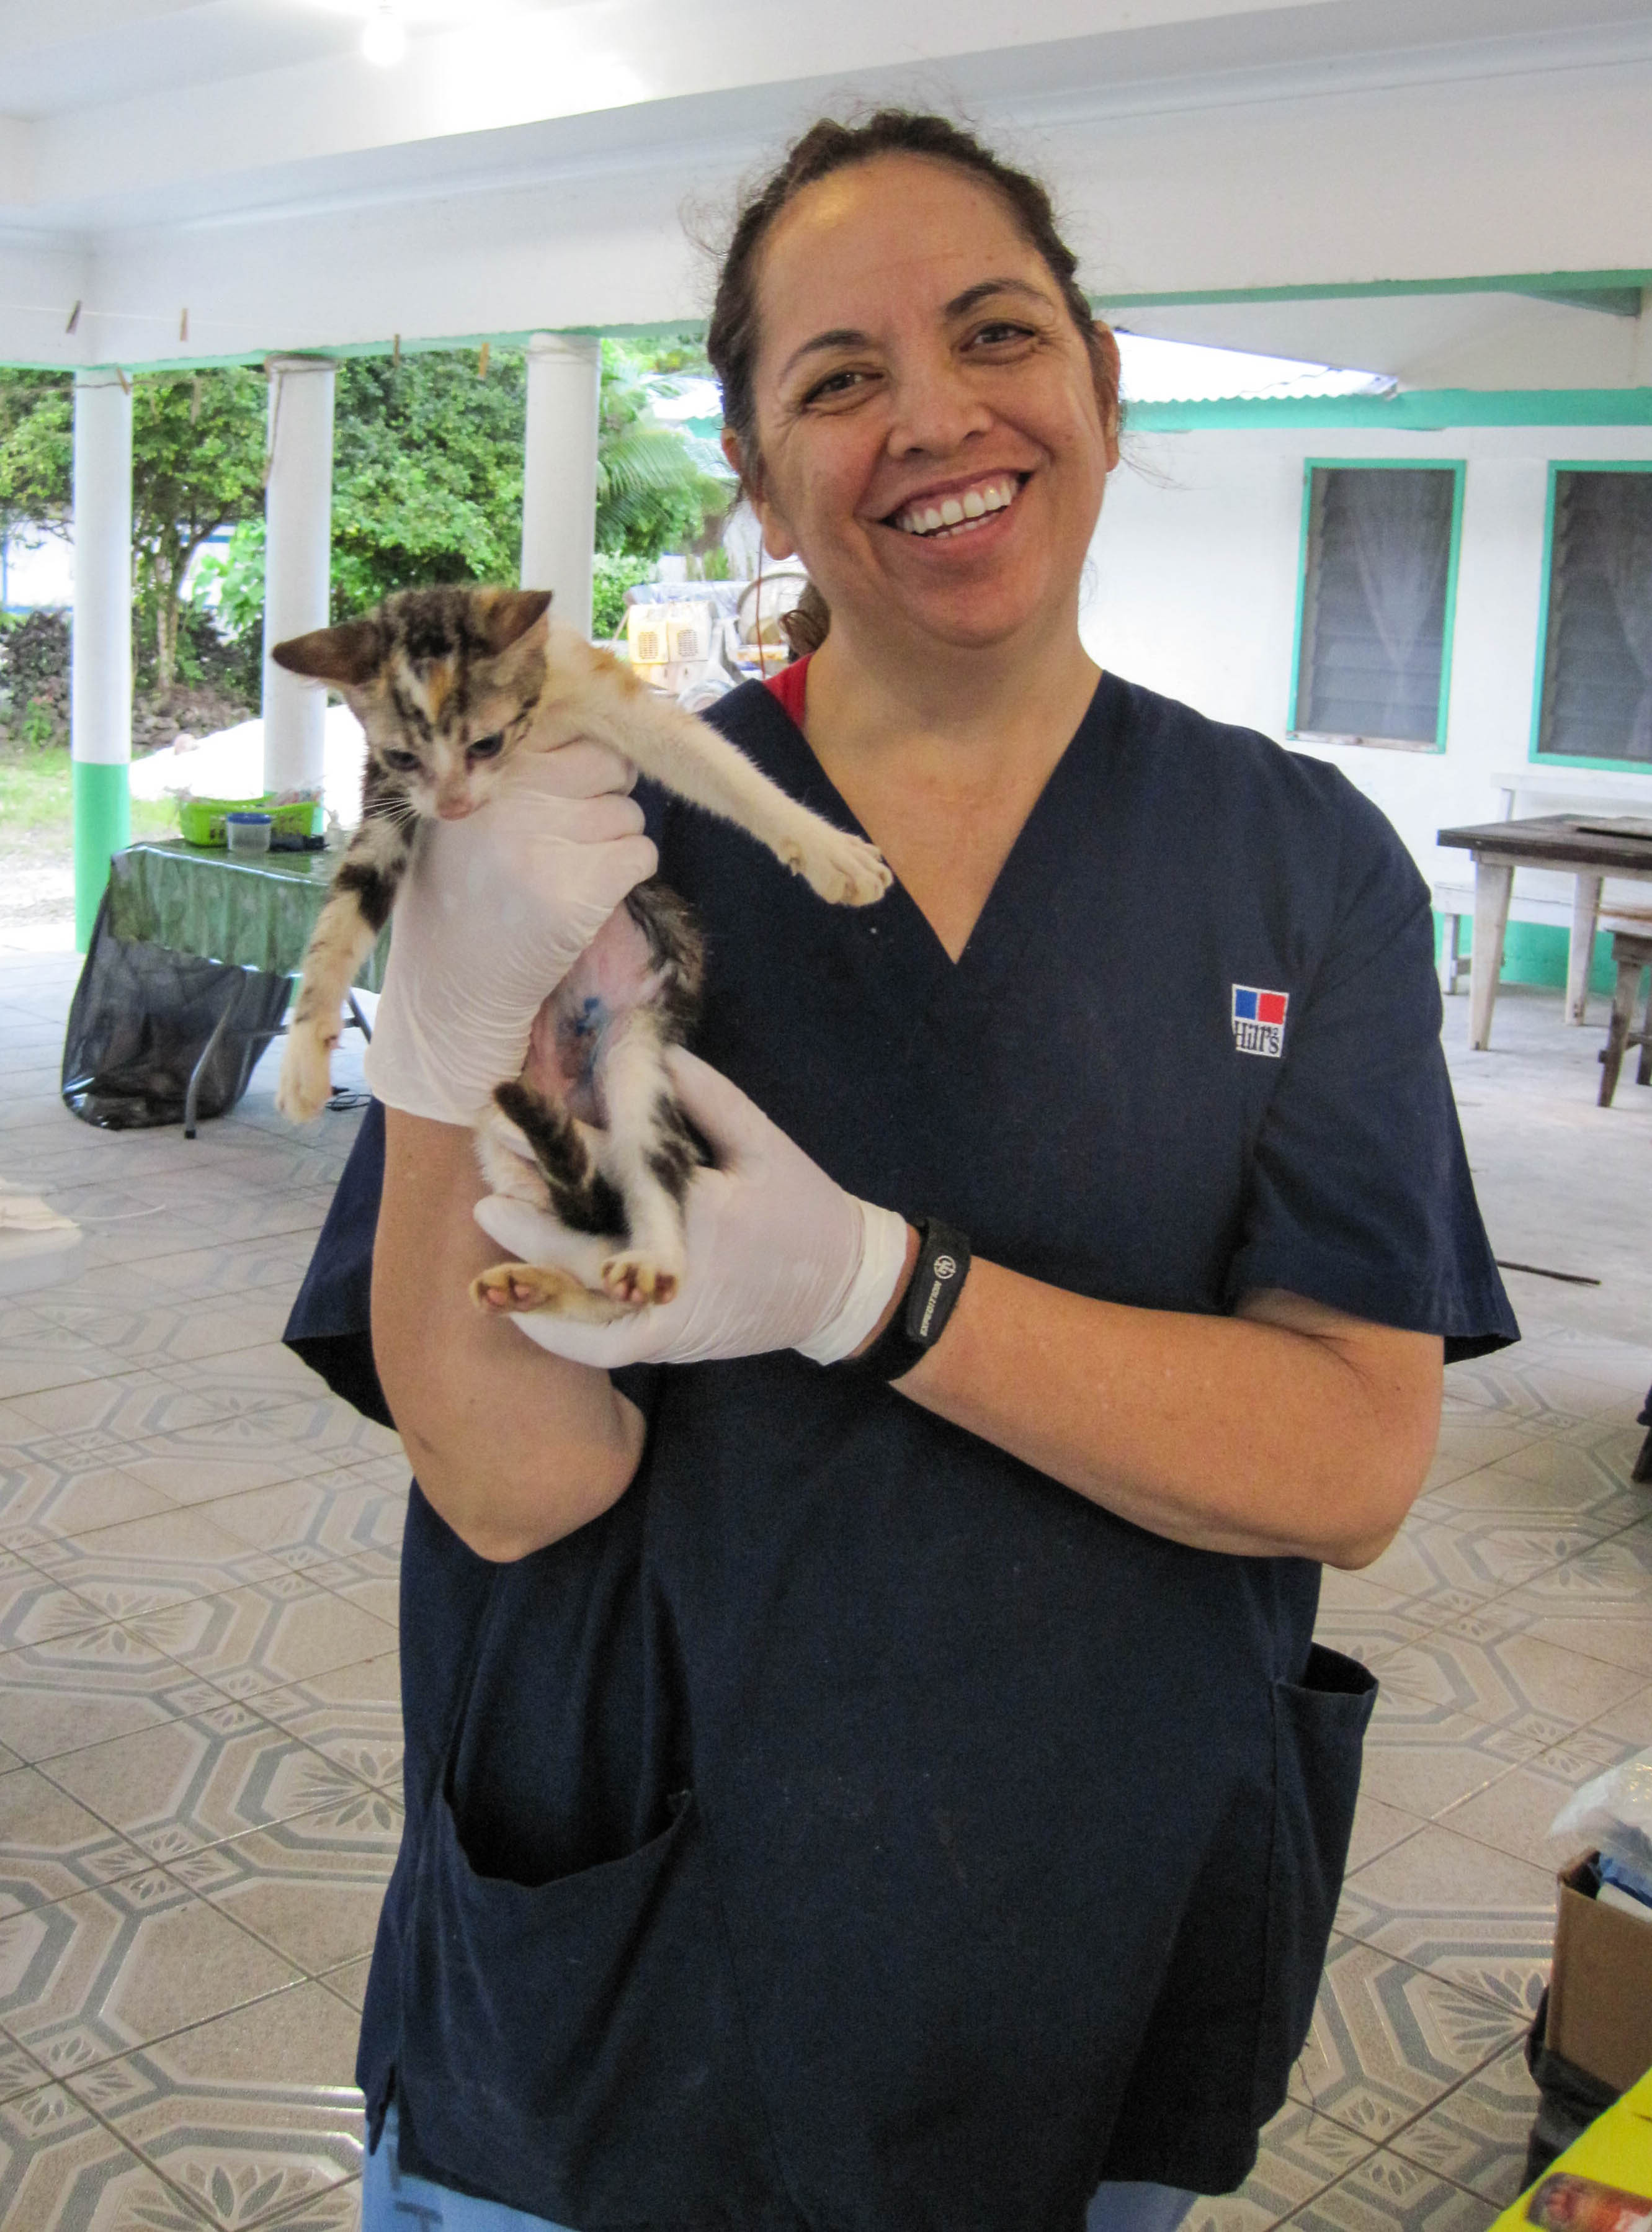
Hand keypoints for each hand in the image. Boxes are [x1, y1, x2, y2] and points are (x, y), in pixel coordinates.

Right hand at [363, 743, 657, 1126]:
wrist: (447, 992)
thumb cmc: (457, 901)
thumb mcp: (460, 818)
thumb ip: (512, 774)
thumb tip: (595, 734)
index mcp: (478, 769)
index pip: (569, 727)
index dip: (580, 760)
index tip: (565, 790)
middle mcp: (510, 796)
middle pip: (609, 763)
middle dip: (605, 795)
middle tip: (572, 836)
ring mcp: (545, 842)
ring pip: (629, 813)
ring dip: (613, 843)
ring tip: (564, 875)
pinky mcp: (578, 891)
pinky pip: (642, 855)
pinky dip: (627, 876)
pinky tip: (585, 898)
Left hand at [472, 1048, 911, 1366]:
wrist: (843, 1289)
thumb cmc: (805, 1208)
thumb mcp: (766, 1143)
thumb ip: (711, 1099)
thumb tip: (657, 1055)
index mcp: (705, 1214)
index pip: (621, 1177)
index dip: (568, 1149)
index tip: (525, 1123)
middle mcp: (681, 1273)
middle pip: (586, 1254)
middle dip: (529, 1227)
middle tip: (484, 1204)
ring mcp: (673, 1316)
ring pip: (585, 1311)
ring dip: (533, 1286)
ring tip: (489, 1267)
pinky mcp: (670, 1343)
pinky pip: (602, 1348)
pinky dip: (561, 1335)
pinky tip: (527, 1312)